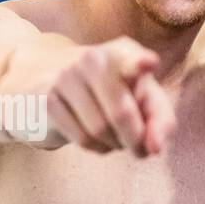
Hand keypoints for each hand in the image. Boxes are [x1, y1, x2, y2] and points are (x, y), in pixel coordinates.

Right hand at [45, 37, 175, 155]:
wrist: (44, 84)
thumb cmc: (107, 94)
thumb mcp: (140, 98)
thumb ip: (160, 120)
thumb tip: (155, 148)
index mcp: (122, 52)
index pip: (132, 56)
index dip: (139, 63)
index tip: (147, 64)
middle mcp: (93, 58)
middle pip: (121, 113)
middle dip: (135, 140)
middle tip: (140, 151)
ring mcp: (66, 77)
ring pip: (100, 130)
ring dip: (114, 145)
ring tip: (115, 139)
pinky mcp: (48, 100)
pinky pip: (81, 138)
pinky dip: (96, 148)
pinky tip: (96, 140)